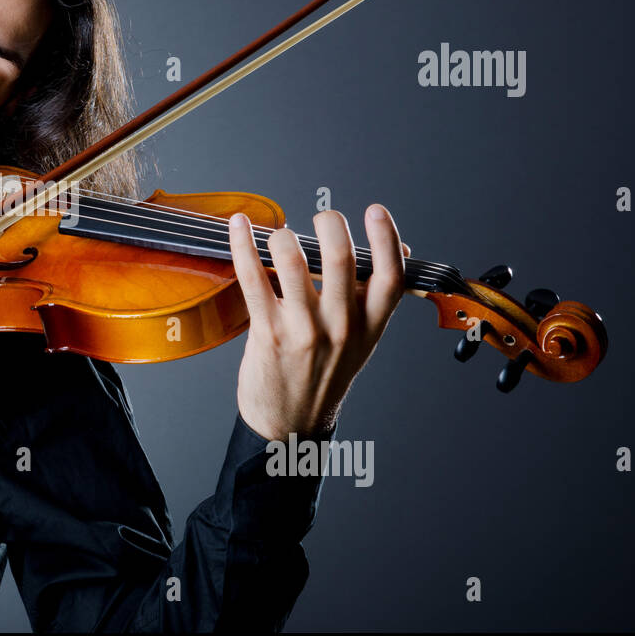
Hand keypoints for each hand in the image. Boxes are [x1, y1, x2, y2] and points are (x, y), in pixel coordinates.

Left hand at [226, 206, 407, 440]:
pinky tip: (239, 226)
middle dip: (330, 224)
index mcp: (370, 325)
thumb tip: (395, 248)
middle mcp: (341, 327)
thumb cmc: (324, 375)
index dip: (386, 238)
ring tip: (280, 235)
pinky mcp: (268, 333)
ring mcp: (303, 330)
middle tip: (321, 218)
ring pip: (294, 262)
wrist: (290, 424)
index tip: (375, 211)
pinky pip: (253, 278)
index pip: (389, 276)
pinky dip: (243, 245)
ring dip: (284, 237)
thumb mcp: (361, 340)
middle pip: (343, 259)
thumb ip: (372, 296)